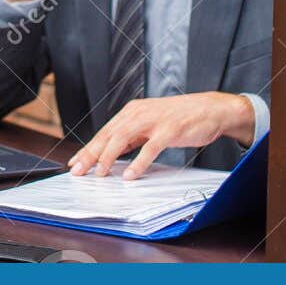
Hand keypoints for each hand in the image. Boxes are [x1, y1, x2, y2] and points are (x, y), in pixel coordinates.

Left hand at [68, 92, 253, 179]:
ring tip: (99, 174)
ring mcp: (154, 120)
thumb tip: (111, 154)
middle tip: (77, 171)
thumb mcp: (150, 124)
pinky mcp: (170, 130)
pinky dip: (139, 162)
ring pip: (123, 138)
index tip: (74, 163)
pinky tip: (131, 175)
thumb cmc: (179, 118)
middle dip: (90, 154)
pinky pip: (150, 148)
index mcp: (132, 111)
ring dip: (108, 157)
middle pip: (108, 135)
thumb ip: (132, 137)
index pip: (104, 132)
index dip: (88, 148)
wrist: (210, 109)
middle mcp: (138, 112)